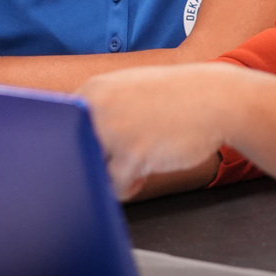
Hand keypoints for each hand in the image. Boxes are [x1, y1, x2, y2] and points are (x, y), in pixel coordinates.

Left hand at [78, 63, 241, 199]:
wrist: (217, 99)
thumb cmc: (175, 98)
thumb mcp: (130, 90)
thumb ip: (101, 109)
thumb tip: (69, 139)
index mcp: (93, 90)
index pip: (58, 127)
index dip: (74, 144)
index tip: (91, 149)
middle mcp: (97, 108)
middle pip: (72, 152)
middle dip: (93, 161)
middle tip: (116, 156)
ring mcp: (113, 132)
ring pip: (92, 171)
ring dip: (111, 174)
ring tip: (136, 160)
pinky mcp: (132, 155)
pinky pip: (116, 186)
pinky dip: (130, 185)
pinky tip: (148, 167)